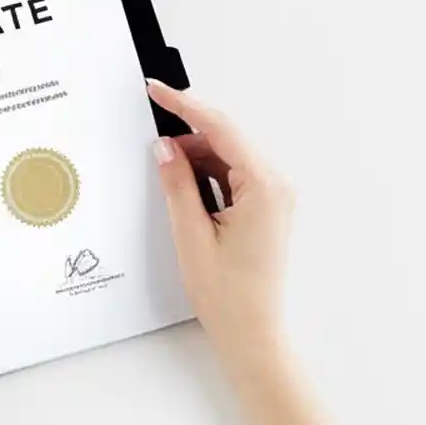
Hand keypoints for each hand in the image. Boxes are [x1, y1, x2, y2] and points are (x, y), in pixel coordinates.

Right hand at [147, 80, 294, 369]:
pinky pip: (232, 178)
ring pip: (226, 159)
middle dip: (186, 136)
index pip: (221, 130)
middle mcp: (275, 187)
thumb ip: (177, 184)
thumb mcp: (191, 234)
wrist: (252, 333)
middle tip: (150, 137)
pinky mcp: (264, 210)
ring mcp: (272, 198)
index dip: (185, 106)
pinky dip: (205, 177)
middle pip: (225, 141)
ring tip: (164, 174)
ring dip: (194, 159)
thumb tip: (165, 147)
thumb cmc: (228, 294)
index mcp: (265, 188)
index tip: (157, 90)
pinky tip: (182, 188)